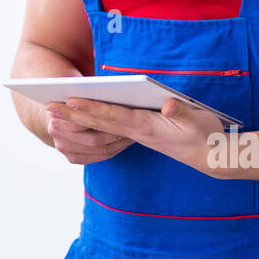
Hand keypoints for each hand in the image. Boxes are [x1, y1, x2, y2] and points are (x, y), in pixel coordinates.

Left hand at [53, 96, 227, 172]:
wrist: (210, 157)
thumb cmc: (204, 135)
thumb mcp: (198, 120)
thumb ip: (181, 111)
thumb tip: (168, 102)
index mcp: (146, 127)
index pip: (112, 116)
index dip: (90, 108)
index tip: (70, 101)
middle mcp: (136, 133)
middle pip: (99, 123)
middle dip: (73, 115)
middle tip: (48, 108)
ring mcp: (136, 135)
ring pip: (100, 128)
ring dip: (77, 122)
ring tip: (54, 116)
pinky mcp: (139, 135)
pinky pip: (108, 131)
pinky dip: (91, 126)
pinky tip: (77, 123)